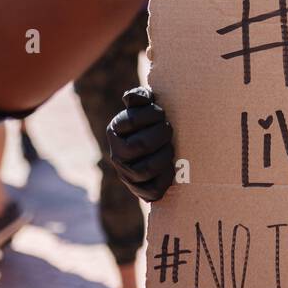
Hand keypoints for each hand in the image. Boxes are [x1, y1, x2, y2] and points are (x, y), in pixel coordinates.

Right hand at [106, 87, 175, 201]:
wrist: (158, 153)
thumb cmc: (152, 125)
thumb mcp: (145, 108)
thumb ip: (140, 98)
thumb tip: (135, 97)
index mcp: (115, 130)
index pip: (132, 120)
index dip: (153, 114)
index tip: (162, 113)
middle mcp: (117, 154)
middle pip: (142, 144)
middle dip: (162, 134)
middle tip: (168, 129)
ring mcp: (126, 174)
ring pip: (148, 167)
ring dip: (166, 154)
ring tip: (170, 146)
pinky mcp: (140, 191)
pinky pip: (154, 188)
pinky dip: (167, 176)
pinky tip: (171, 165)